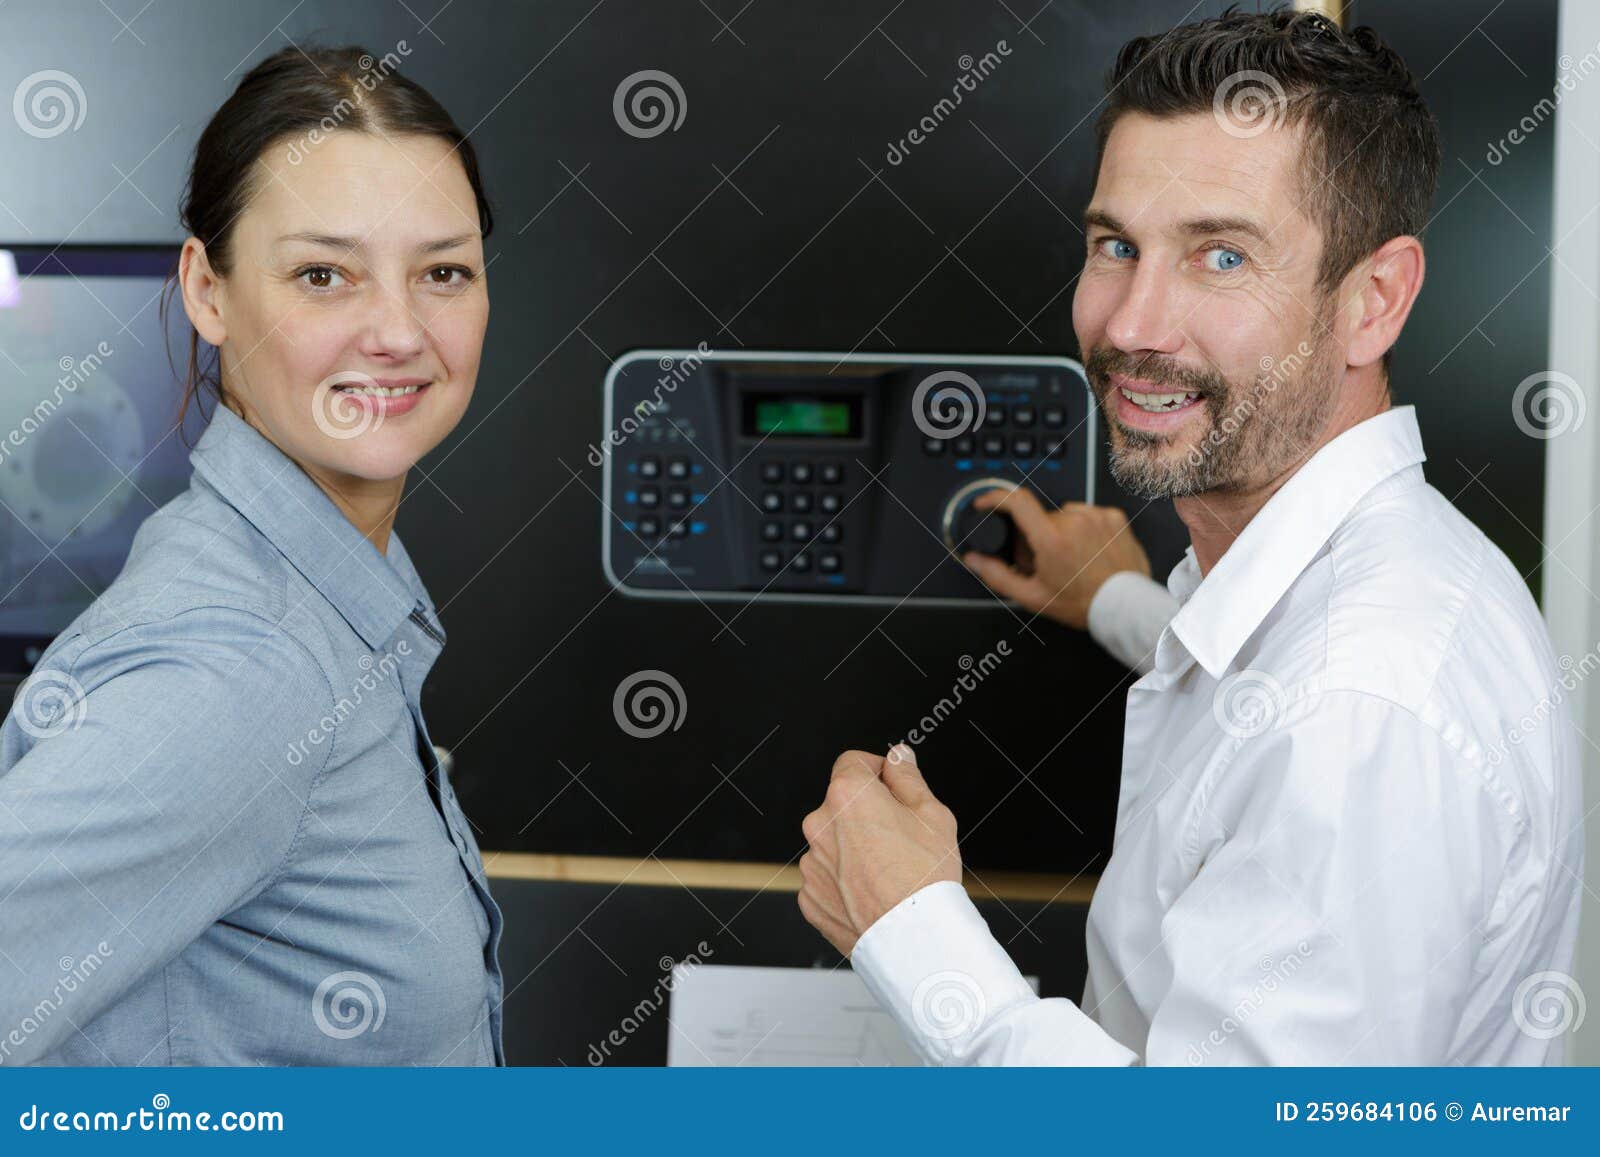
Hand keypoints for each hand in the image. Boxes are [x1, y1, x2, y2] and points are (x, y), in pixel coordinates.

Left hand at [798, 745, 960, 957]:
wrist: (913, 940)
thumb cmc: (925, 878)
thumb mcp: (932, 813)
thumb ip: (908, 777)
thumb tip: (898, 756)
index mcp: (847, 795)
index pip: (853, 763)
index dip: (877, 771)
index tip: (891, 787)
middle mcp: (820, 825)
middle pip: (842, 806)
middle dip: (866, 815)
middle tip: (900, 839)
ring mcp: (812, 864)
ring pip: (834, 844)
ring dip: (854, 850)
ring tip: (889, 874)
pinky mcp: (809, 897)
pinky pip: (827, 879)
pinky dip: (845, 883)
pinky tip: (873, 895)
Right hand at [961, 488, 1150, 629]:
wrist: (1125, 606)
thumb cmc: (1083, 603)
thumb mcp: (1033, 596)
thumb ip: (997, 575)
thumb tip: (974, 560)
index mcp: (1051, 539)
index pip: (1016, 502)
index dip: (995, 498)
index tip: (986, 502)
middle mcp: (1074, 521)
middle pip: (1041, 517)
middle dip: (1037, 535)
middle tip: (1047, 561)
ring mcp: (1096, 516)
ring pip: (1064, 515)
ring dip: (1062, 530)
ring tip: (1073, 557)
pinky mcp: (1113, 516)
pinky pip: (1088, 514)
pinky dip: (1084, 528)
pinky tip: (1090, 550)